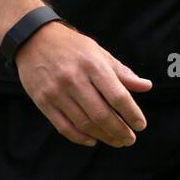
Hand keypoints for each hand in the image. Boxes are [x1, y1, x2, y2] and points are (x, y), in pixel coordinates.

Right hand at [14, 21, 152, 147]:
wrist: (33, 39)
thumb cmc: (71, 46)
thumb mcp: (98, 52)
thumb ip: (121, 72)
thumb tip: (146, 86)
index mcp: (92, 65)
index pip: (117, 95)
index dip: (132, 113)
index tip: (140, 125)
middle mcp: (74, 79)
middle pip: (101, 114)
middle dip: (119, 130)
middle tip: (130, 139)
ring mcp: (57, 92)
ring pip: (84, 124)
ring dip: (104, 136)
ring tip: (116, 141)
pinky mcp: (43, 102)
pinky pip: (64, 127)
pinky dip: (80, 138)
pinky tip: (93, 140)